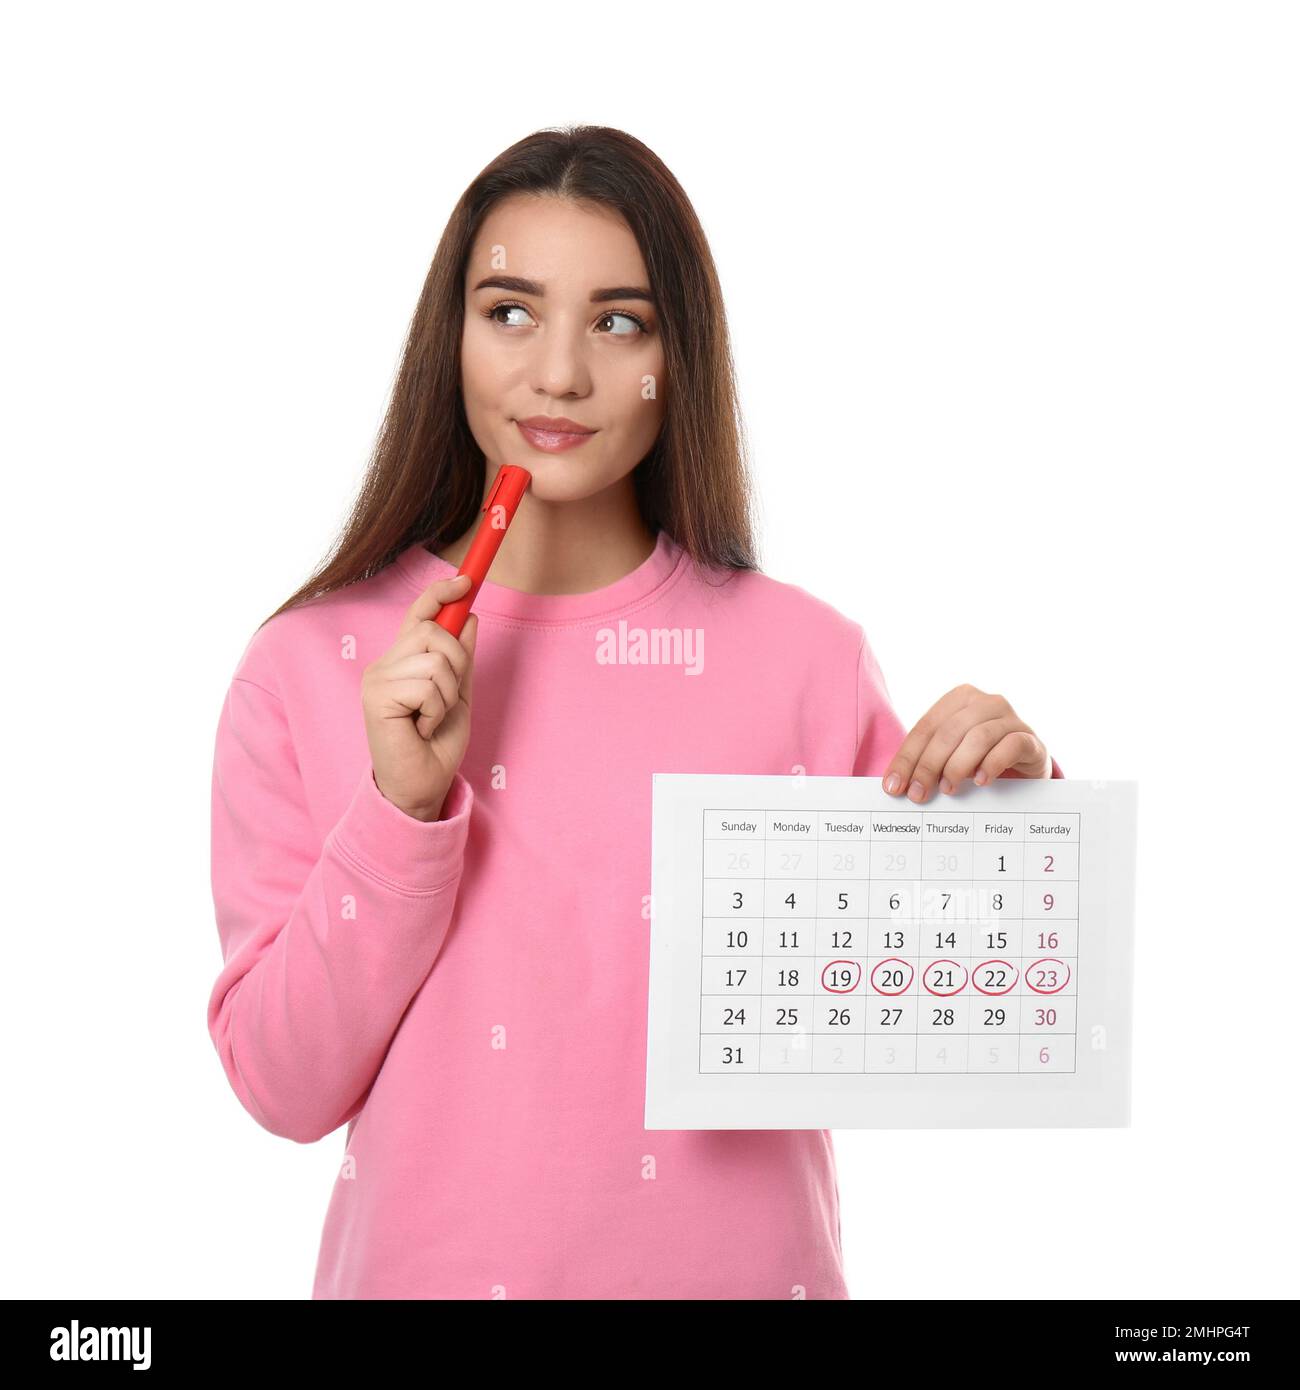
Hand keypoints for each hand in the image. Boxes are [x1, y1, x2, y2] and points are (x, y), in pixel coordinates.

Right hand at [361, 572, 477, 821]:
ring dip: (448, 694)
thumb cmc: (436, 745)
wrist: (422, 785)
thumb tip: (470, 616)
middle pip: (433, 630)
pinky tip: (421, 728)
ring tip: (432, 719)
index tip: (466, 582)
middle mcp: (384, 664)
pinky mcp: (376, 696)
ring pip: (435, 658)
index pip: (418, 613)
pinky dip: (437, 710)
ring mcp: (377, 679)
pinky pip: (427, 685)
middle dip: (457, 663)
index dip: (440, 593)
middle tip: (448, 700)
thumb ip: (462, 659)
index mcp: (402, 661)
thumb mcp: (459, 695)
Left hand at [882, 683, 1049, 802]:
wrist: (1026, 765)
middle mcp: (986, 702)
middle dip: (928, 765)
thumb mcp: (951, 755)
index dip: (907, 758)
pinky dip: (992, 764)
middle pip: (948, 732)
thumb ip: (928, 762)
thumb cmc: (980, 758)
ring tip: (947, 790)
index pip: (926, 728)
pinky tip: (981, 781)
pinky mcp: (1030, 738)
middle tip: (918, 794)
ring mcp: (1011, 718)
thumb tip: (896, 785)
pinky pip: (1011, 746)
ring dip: (958, 766)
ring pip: (978, 737)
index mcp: (960, 698)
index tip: (894, 786)